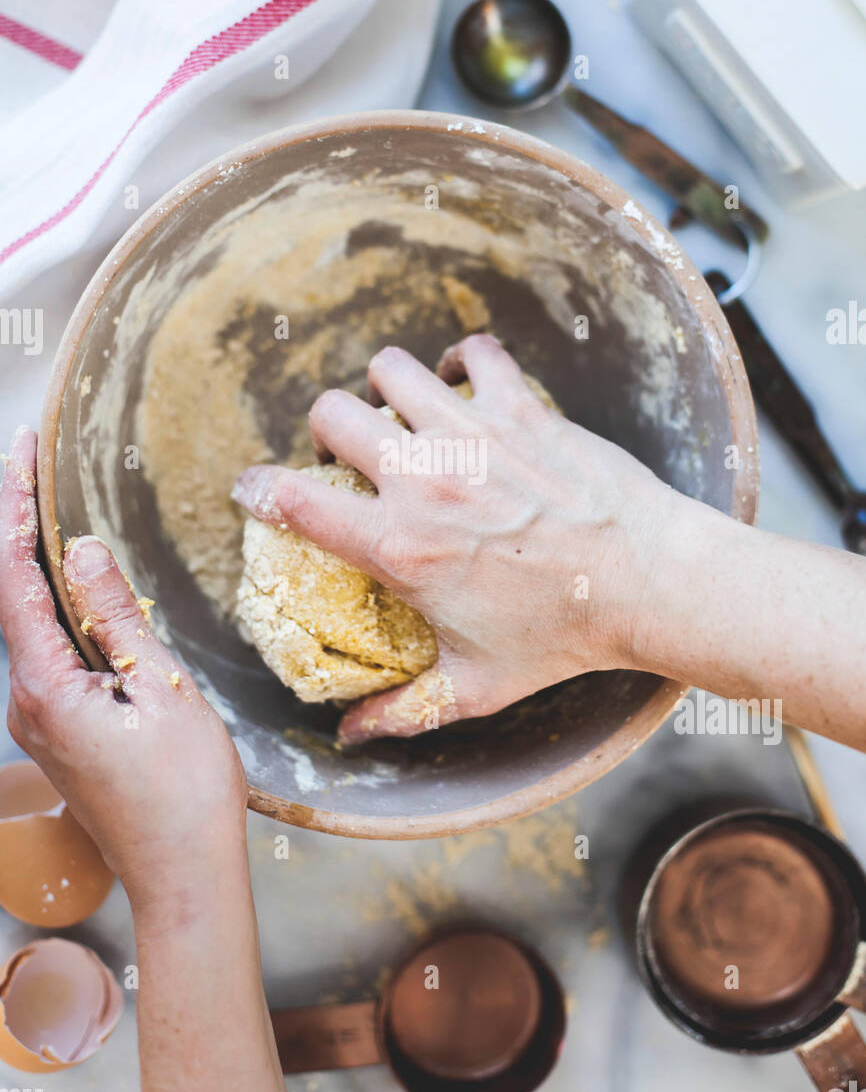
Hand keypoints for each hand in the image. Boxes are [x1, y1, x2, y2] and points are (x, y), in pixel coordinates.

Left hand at [0, 427, 247, 917]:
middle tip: (26, 466)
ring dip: (32, 566)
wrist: (183, 874)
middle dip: (13, 527)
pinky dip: (53, 607)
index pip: (13, 578)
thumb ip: (116, 616)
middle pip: (8, 597)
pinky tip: (74, 588)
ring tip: (42, 508)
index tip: (20, 454)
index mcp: (46, 687)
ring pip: (26, 625)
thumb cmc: (185, 790)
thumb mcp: (162, 689)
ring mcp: (39, 721)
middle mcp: (27, 702)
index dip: (12, 511)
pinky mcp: (59, 732)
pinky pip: (46, 653)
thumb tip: (79, 551)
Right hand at [232, 335, 675, 742]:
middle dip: (328, 432)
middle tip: (352, 456)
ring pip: (390, 370)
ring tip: (406, 417)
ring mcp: (472, 435)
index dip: (258, 490)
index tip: (254, 490)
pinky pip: (472, 353)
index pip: (294, 503)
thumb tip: (350, 737)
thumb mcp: (475, 687)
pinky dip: (461, 364)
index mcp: (401, 547)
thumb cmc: (563, 637)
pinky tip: (468, 390)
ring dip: (386, 389)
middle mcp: (425, 480)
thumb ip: (403, 710)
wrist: (648, 583)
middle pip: (332, 414)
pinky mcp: (520, 408)